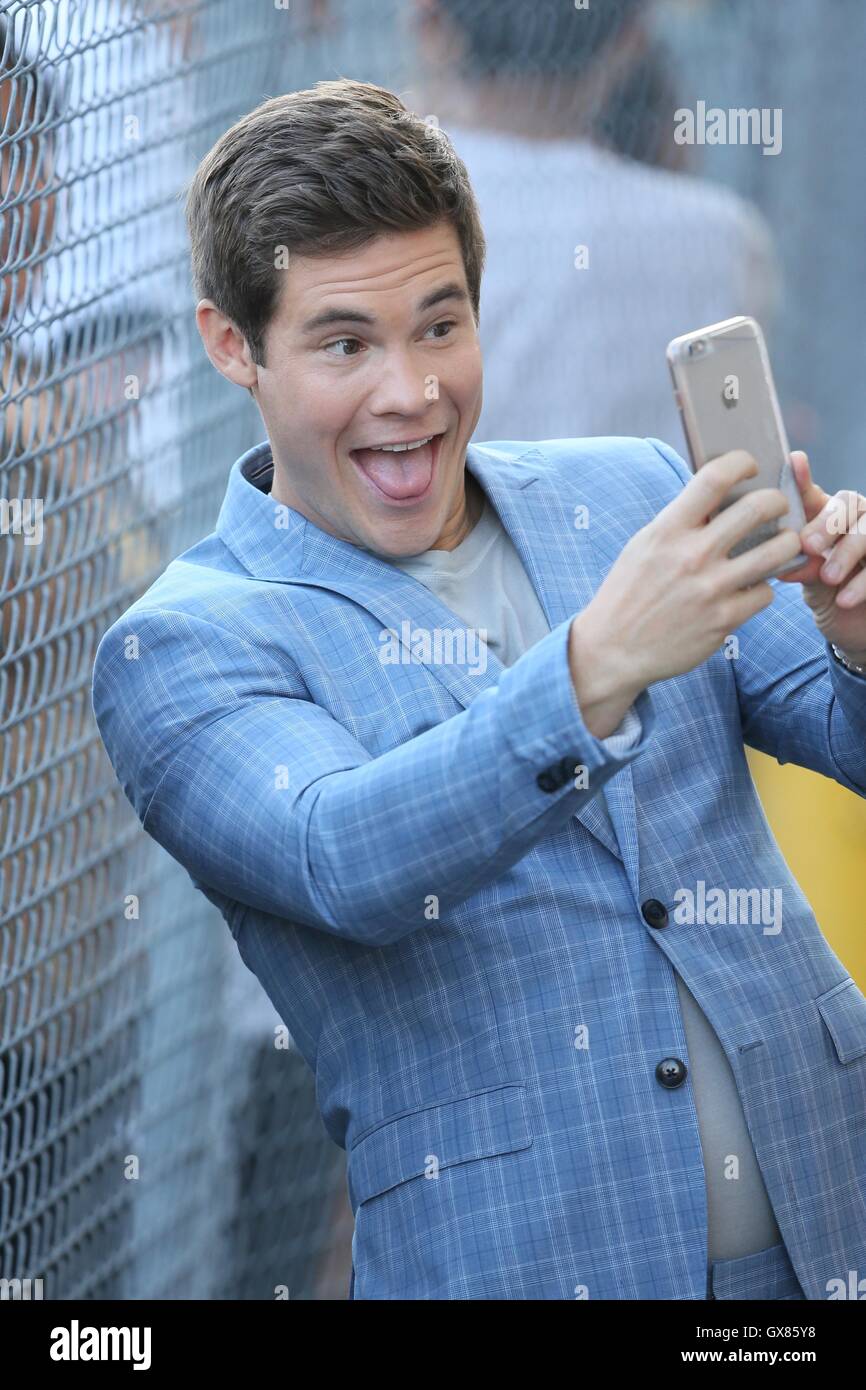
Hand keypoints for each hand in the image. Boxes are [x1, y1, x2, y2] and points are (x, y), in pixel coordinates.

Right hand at [571, 449, 802, 706]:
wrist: (613, 649)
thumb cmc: (628, 594)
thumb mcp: (643, 547)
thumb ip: (678, 523)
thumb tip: (716, 497)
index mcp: (667, 530)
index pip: (714, 478)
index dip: (741, 463)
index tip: (749, 467)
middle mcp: (691, 555)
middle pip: (758, 508)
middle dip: (777, 501)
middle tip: (776, 507)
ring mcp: (711, 589)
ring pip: (777, 552)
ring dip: (787, 543)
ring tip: (782, 543)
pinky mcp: (724, 620)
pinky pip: (766, 593)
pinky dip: (763, 588)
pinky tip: (751, 589)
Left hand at [775, 450, 865, 662]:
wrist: (856, 621)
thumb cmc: (826, 592)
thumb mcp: (808, 578)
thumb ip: (797, 564)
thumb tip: (774, 560)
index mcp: (826, 515)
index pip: (813, 492)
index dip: (803, 477)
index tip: (794, 462)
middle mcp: (855, 518)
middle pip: (848, 503)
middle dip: (827, 522)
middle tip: (808, 544)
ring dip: (846, 552)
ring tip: (827, 577)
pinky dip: (863, 582)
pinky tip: (846, 599)